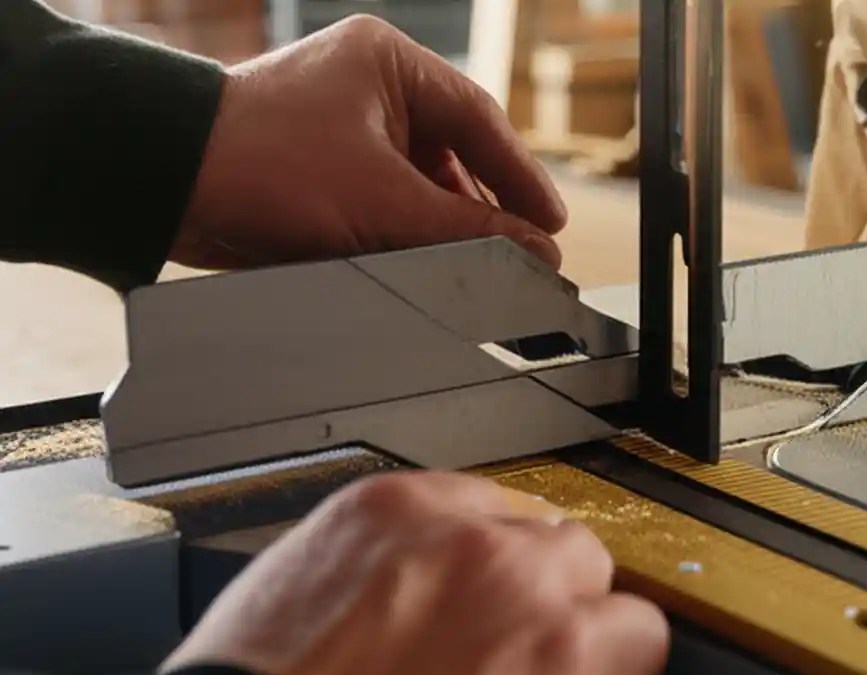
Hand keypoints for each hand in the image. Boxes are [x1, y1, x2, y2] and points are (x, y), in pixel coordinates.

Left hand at [161, 471, 668, 674]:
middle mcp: (508, 572)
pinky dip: (439, 528)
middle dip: (557, 602)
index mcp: (556, 650)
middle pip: (585, 556)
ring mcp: (440, 527)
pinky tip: (410, 574)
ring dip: (502, 556)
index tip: (586, 671)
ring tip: (453, 605)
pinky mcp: (376, 503)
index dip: (609, 661)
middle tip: (509, 641)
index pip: (641, 627)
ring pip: (520, 514)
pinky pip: (447, 491)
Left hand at [172, 15, 565, 269]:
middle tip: (519, 254)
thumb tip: (537, 250)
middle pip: (454, 153)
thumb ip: (469, 231)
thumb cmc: (261, 164)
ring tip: (470, 265)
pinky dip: (403, 231)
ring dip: (441, 225)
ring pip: (419, 180)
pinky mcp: (319, 164)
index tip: (551, 223)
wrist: (162, 184)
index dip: (521, 177)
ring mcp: (342, 124)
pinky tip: (419, 263)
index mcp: (389, 63)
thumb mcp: (384, 202)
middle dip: (482, 208)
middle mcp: (368, 85)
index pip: (480, 120)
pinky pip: (383, 197)